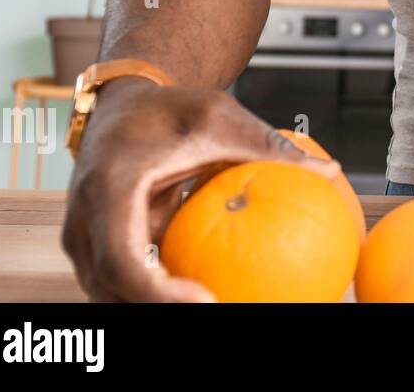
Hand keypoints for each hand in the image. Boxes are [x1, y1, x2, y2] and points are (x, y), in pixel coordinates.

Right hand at [61, 76, 341, 301]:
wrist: (123, 103)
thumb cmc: (172, 108)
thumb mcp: (219, 116)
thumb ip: (267, 145)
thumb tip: (329, 171)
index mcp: (107, 190)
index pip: (122, 260)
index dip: (157, 293)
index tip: (206, 300)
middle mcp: (84, 221)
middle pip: (111, 290)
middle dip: (159, 310)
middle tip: (221, 308)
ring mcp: (85, 238)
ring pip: (111, 293)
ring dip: (157, 304)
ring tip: (219, 302)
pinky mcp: (100, 247)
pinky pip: (125, 281)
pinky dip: (158, 293)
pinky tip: (207, 295)